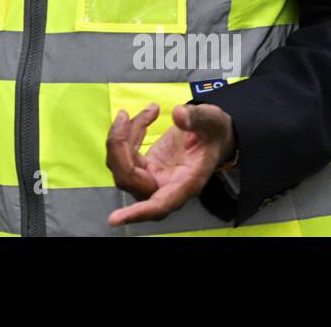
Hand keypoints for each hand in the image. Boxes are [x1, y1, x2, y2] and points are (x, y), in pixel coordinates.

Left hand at [104, 102, 234, 226]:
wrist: (213, 135)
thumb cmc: (215, 132)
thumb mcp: (213, 120)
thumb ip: (197, 118)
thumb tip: (178, 114)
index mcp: (186, 183)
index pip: (159, 204)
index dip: (138, 212)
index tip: (114, 219)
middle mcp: (165, 186)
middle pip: (129, 179)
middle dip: (118, 146)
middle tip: (125, 115)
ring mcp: (152, 177)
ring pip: (121, 165)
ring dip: (122, 135)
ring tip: (148, 111)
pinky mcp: (143, 166)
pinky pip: (123, 153)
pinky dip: (127, 132)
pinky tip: (147, 115)